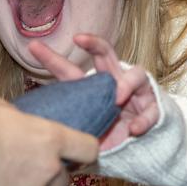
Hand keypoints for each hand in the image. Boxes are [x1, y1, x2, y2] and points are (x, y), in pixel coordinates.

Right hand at [0, 98, 98, 185]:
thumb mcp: (0, 109)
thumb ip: (18, 120)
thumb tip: (16, 121)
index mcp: (50, 139)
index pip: (88, 149)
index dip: (83, 152)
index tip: (75, 154)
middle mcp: (48, 171)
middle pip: (64, 182)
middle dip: (49, 178)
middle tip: (26, 171)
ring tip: (0, 184)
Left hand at [28, 34, 160, 150]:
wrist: (143, 146)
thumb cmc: (111, 134)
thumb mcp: (88, 132)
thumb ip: (72, 133)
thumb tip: (46, 143)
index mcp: (93, 86)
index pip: (70, 71)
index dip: (52, 59)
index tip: (33, 47)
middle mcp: (115, 81)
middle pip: (105, 53)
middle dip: (94, 43)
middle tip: (80, 39)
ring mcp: (136, 92)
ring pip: (136, 74)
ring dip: (125, 85)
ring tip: (117, 99)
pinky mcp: (153, 107)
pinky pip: (150, 110)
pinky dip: (143, 119)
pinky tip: (134, 129)